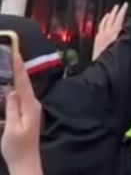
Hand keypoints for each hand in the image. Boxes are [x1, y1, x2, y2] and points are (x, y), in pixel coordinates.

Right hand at [1, 52, 42, 174]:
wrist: (25, 162)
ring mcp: (31, 109)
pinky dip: (15, 90)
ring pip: (22, 90)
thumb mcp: (12, 128)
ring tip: (10, 67)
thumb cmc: (17, 147)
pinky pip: (20, 98)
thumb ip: (13, 108)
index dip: (19, 68)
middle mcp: (33, 104)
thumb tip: (12, 91)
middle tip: (12, 55)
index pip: (23, 83)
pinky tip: (10, 88)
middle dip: (17, 70)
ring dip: (16, 79)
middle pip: (24, 84)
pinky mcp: (27, 115)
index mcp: (30, 106)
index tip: (16, 54)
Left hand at [92, 3, 126, 59]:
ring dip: (109, 15)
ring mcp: (101, 35)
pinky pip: (100, 26)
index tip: (125, 4)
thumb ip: (127, 35)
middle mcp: (107, 32)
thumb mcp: (123, 45)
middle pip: (112, 18)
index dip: (123, 10)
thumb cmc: (114, 57)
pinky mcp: (97, 39)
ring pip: (105, 22)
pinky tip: (104, 20)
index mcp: (115, 32)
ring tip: (111, 11)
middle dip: (115, 11)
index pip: (119, 18)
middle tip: (119, 6)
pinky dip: (103, 21)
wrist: (101, 65)